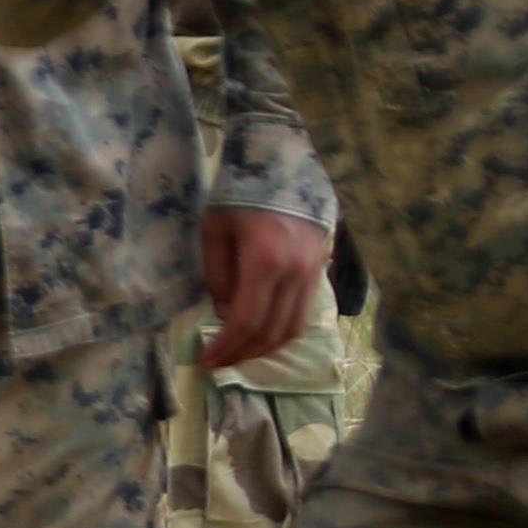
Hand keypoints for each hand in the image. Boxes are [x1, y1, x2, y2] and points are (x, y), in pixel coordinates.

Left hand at [200, 206, 330, 373]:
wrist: (285, 164)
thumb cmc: (240, 193)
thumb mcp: (215, 230)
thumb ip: (218, 276)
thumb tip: (225, 314)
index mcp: (265, 261)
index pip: (247, 322)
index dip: (227, 347)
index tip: (206, 362)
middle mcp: (295, 273)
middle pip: (272, 333)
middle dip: (243, 354)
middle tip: (220, 364)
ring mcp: (313, 272)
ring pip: (293, 328)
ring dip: (265, 348)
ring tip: (239, 353)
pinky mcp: (320, 270)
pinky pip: (303, 313)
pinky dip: (282, 330)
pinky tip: (261, 333)